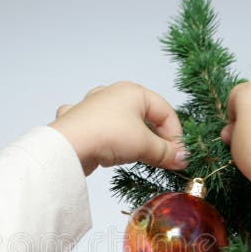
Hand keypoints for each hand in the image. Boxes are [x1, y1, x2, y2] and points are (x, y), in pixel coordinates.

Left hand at [49, 81, 187, 175]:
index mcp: (133, 91)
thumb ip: (166, 152)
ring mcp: (93, 107)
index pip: (165, 112)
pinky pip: (99, 130)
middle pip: (144, 117)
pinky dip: (105, 140)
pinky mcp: (80, 123)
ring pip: (122, 123)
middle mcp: (113, 94)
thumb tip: (183, 159)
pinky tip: (103, 149)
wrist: (67, 147)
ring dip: (131, 140)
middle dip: (154, 139)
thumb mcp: (145, 145)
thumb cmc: (108, 136)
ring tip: (133, 156)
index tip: (178, 157)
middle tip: (161, 160)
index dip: (175, 136)